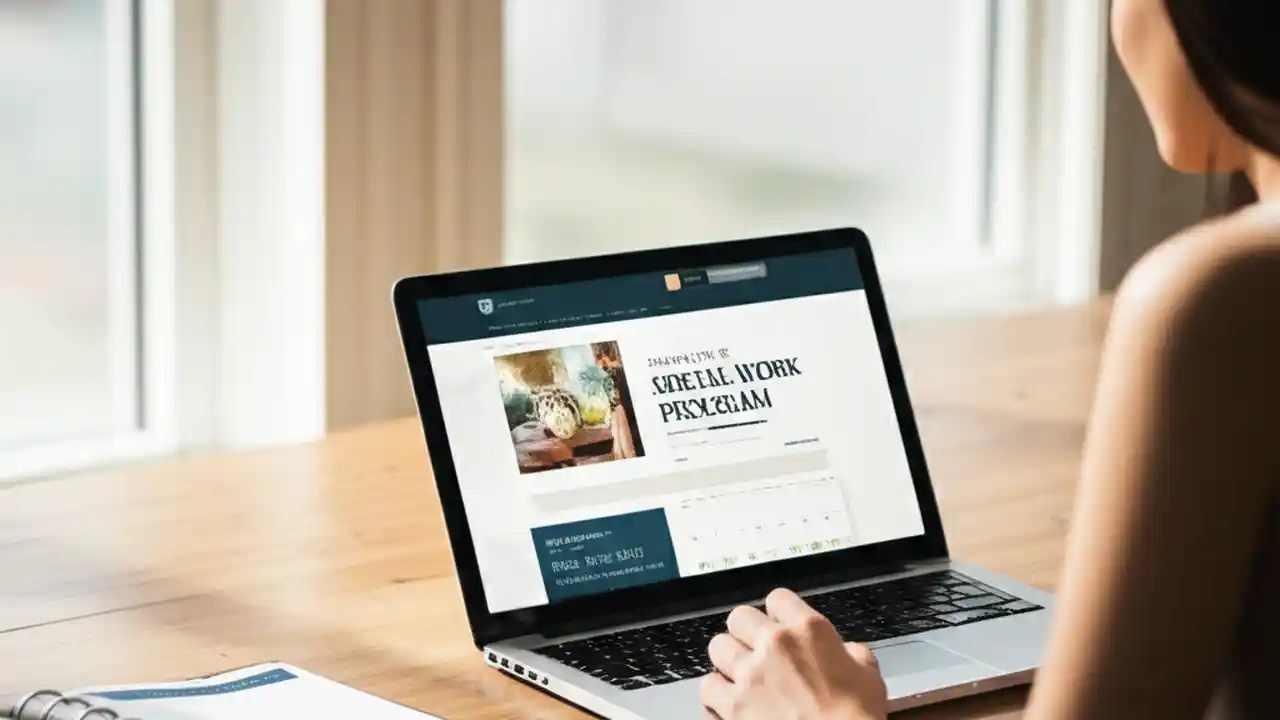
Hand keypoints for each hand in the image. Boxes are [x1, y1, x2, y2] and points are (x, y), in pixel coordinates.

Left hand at [701, 588, 886, 719]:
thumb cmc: (855, 719)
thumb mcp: (869, 677)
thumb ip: (854, 655)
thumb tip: (850, 652)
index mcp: (809, 630)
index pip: (778, 599)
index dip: (778, 613)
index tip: (779, 625)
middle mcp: (775, 644)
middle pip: (740, 617)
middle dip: (746, 633)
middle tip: (755, 650)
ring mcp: (750, 674)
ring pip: (718, 647)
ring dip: (727, 660)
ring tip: (739, 674)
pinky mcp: (733, 705)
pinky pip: (708, 687)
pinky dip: (716, 695)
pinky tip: (728, 702)